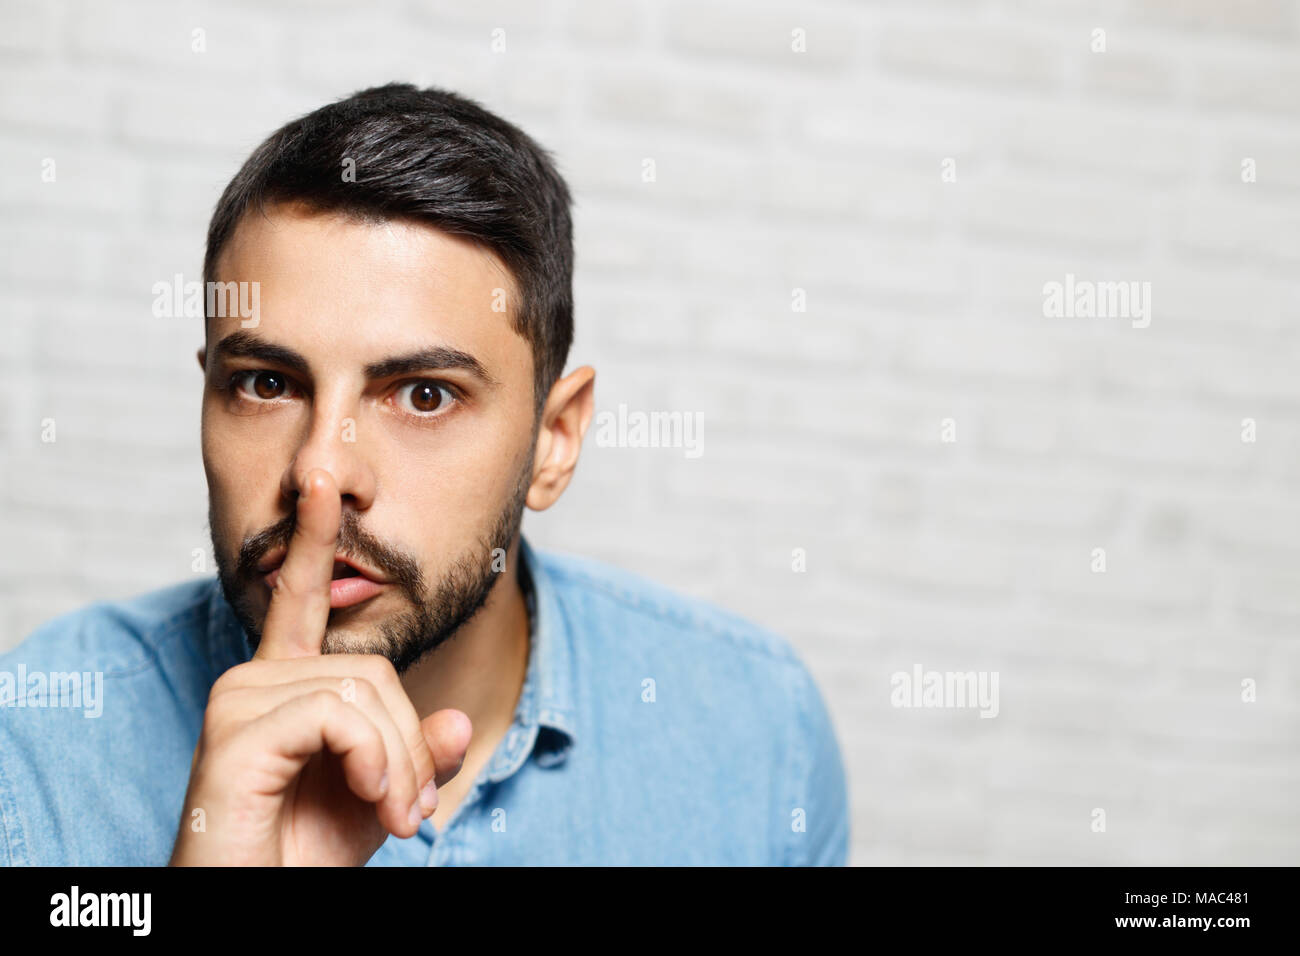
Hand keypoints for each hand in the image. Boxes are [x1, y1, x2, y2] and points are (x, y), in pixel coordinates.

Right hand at [170, 469, 471, 864]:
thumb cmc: (303, 854)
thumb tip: (461, 723)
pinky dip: (371, 761)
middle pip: (371, 668)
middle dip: (407, 745)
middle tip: (412, 814)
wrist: (253, 906)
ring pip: (362, 690)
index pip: (304, 599)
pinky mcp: (236, 730)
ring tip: (393, 817)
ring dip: (396, 763)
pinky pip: (338, 713)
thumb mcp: (379, 798)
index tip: (324, 480)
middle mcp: (253, 679)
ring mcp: (238, 699)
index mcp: (282, 684)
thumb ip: (415, 755)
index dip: (317, 538)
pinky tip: (368, 802)